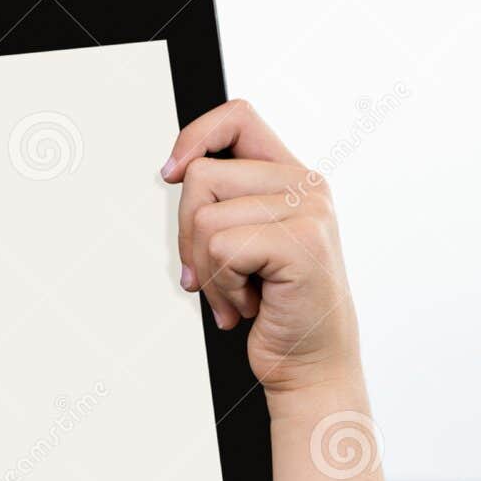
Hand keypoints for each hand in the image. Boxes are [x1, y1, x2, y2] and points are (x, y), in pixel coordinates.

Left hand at [162, 99, 360, 397]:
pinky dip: (223, 287)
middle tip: (213, 276)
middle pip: (202, 176)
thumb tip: (174, 171)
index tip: (171, 174)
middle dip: (189, 236)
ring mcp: (309, 210)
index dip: (194, 136)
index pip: (237, 117)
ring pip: (205, 217)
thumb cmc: (275, 307)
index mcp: (291, 176)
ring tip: (237, 294)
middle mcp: (306, 185)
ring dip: (208, 271)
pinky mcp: (302, 242)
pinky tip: (250, 305)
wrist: (309, 363)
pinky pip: (221, 249)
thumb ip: (223, 201)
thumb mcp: (243, 241)